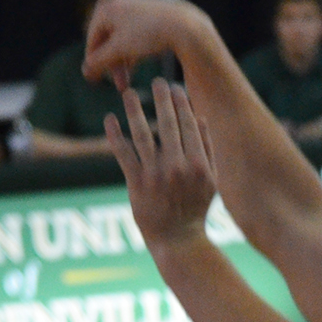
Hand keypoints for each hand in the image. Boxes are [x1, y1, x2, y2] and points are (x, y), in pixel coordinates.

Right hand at [84, 0, 211, 85]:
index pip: (92, 40)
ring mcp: (134, 4)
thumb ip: (99, 61)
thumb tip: (85, 71)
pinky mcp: (150, 10)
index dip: (94, 63)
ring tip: (128, 81)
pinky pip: (136, 33)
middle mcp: (117, 1)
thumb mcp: (120, 49)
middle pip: (108, 39)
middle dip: (113, 64)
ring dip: (123, 60)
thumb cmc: (150, 34)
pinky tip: (138, 64)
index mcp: (105, 6)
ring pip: (123, 38)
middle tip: (120, 86)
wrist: (187, 24)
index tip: (95, 82)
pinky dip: (135, 49)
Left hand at [105, 79, 216, 247]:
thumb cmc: (195, 210)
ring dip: (134, 111)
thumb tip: (201, 119)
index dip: (182, 104)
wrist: (178, 240)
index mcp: (199, 164)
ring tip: (128, 94)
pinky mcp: (136, 184)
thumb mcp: (211, 181)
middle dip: (162, 100)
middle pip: (167, 125)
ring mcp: (156, 175)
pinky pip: (123, 154)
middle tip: (157, 82)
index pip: (189, 126)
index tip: (175, 88)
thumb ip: (208, 150)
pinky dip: (115, 135)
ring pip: (143, 135)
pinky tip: (110, 119)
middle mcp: (178, 167)